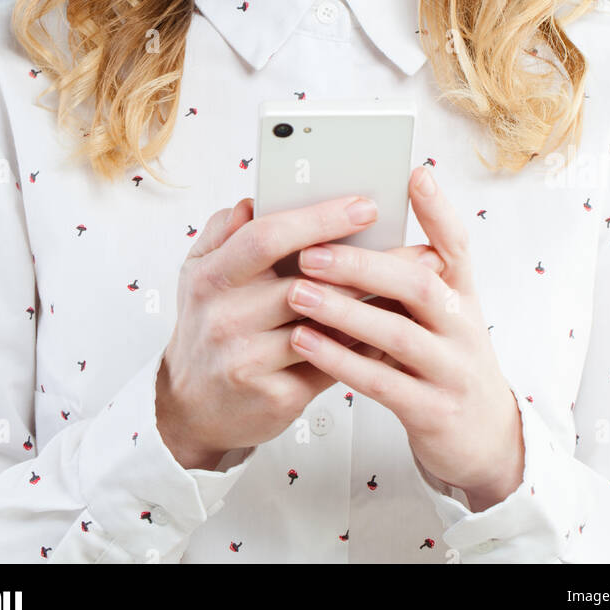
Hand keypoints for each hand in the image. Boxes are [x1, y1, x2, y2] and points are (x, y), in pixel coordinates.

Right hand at [154, 192, 445, 471]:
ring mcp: (249, 360)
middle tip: (415, 249)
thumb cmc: (207, 327)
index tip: (364, 206)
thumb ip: (223, 232)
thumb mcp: (197, 273)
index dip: (318, 219)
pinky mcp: (276, 396)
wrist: (193, 407)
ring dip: (373, 305)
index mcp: (210, 276)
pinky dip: (365, 346)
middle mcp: (226, 317)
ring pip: (327, 326)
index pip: (267, 237)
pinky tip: (392, 328)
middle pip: (307, 283)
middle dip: (365, 264)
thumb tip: (252, 201)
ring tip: (415, 287)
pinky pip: (333, 364)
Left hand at [287, 167, 525, 508]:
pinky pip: (383, 382)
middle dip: (363, 265)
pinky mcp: (433, 411)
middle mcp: (463, 325)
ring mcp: (451, 369)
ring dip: (344, 311)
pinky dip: (342, 360)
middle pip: (419, 283)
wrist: (480, 435)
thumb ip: (402, 275)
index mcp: (463, 293)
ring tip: (297, 294)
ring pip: (398, 333)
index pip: (457, 243)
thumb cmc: (442, 357)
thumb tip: (346, 227)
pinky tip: (306, 343)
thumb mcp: (435, 312)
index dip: (439, 210)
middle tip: (312, 252)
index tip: (414, 174)